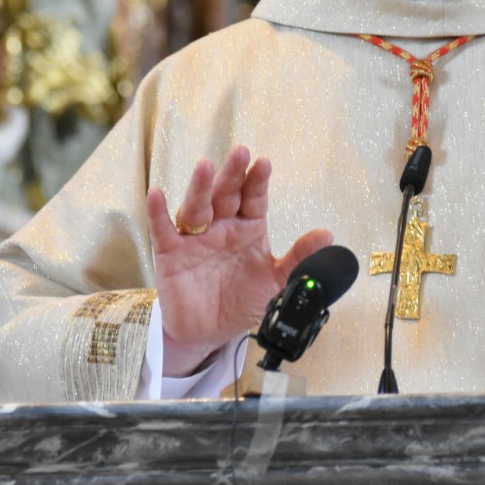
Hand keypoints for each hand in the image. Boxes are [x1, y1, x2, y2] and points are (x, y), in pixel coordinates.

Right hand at [146, 147, 332, 377]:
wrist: (208, 332)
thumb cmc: (241, 300)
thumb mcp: (276, 282)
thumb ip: (299, 259)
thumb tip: (328, 236)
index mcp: (248, 228)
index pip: (254, 199)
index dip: (258, 182)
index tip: (264, 164)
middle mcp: (221, 227)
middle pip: (226, 195)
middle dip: (233, 174)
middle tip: (241, 152)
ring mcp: (195, 238)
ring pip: (197, 207)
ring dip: (200, 187)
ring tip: (206, 167)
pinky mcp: (171, 254)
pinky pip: (164, 231)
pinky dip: (158, 212)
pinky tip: (157, 195)